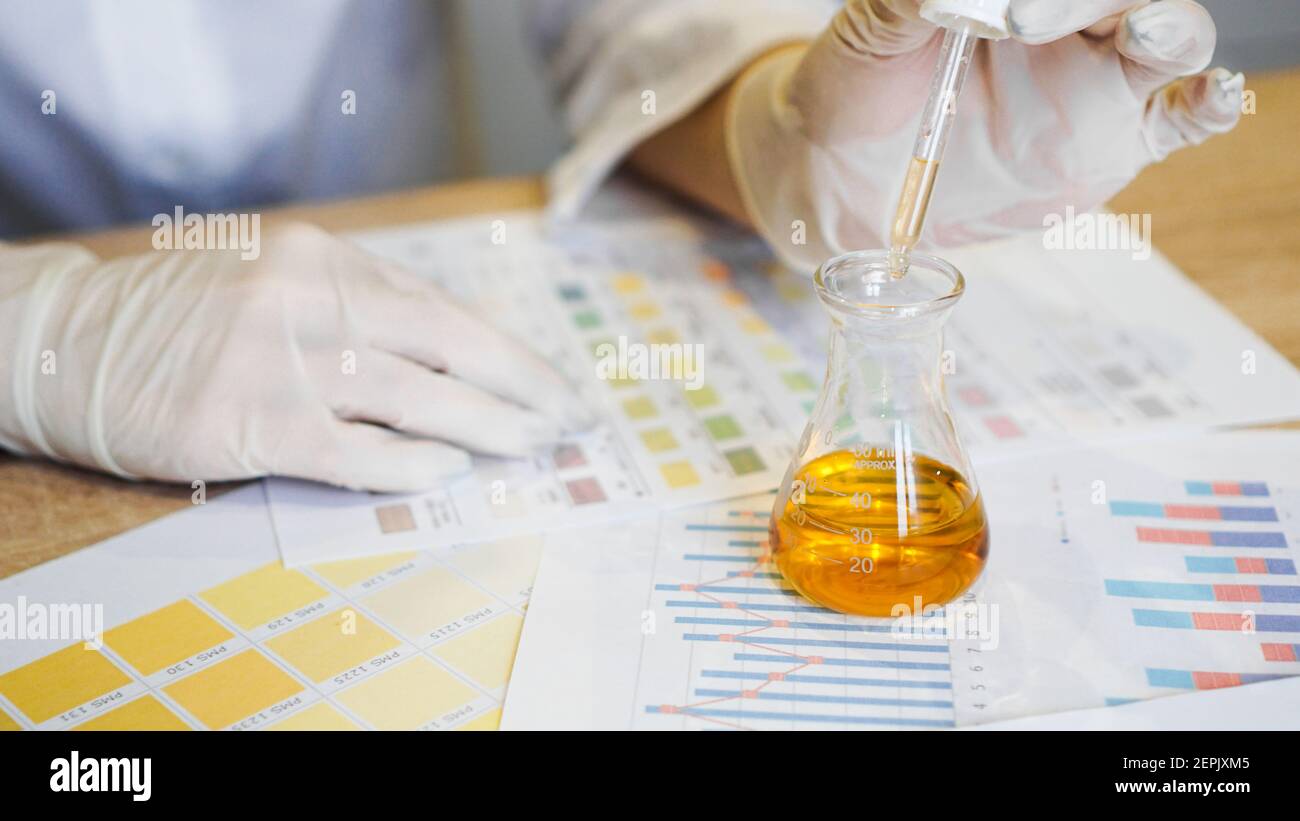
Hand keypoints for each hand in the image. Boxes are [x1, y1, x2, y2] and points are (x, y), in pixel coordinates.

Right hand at [0, 223, 592, 490]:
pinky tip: (450, 470)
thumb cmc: (189, 320)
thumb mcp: (280, 282)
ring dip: (487, 427)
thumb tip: (460, 361)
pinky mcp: (252, 422)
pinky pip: (357, 452)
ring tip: (532, 447)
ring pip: (418, 398)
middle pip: (451, 347)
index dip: (513, 355)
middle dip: (524, 389)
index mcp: (326, 259)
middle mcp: (311, 299)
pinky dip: (412, 463)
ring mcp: (282, 360)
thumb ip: (361, 310)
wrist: (73, 344)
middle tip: (572, 421)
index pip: (446, 310)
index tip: (558, 386)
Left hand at [725, 0, 1243, 269]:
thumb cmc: (855, 85)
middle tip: (1028, 23)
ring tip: (1142, 37)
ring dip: (1170, 30)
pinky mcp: (1108, 146)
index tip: (1002, 11)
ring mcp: (1096, 84)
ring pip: (1172, 39)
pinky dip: (1208, 105)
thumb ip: (911, 0)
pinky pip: (1178, 121)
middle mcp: (1069, 28)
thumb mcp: (871, 29)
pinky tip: (1209, 97)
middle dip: (1099, 0)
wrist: (838, 174)